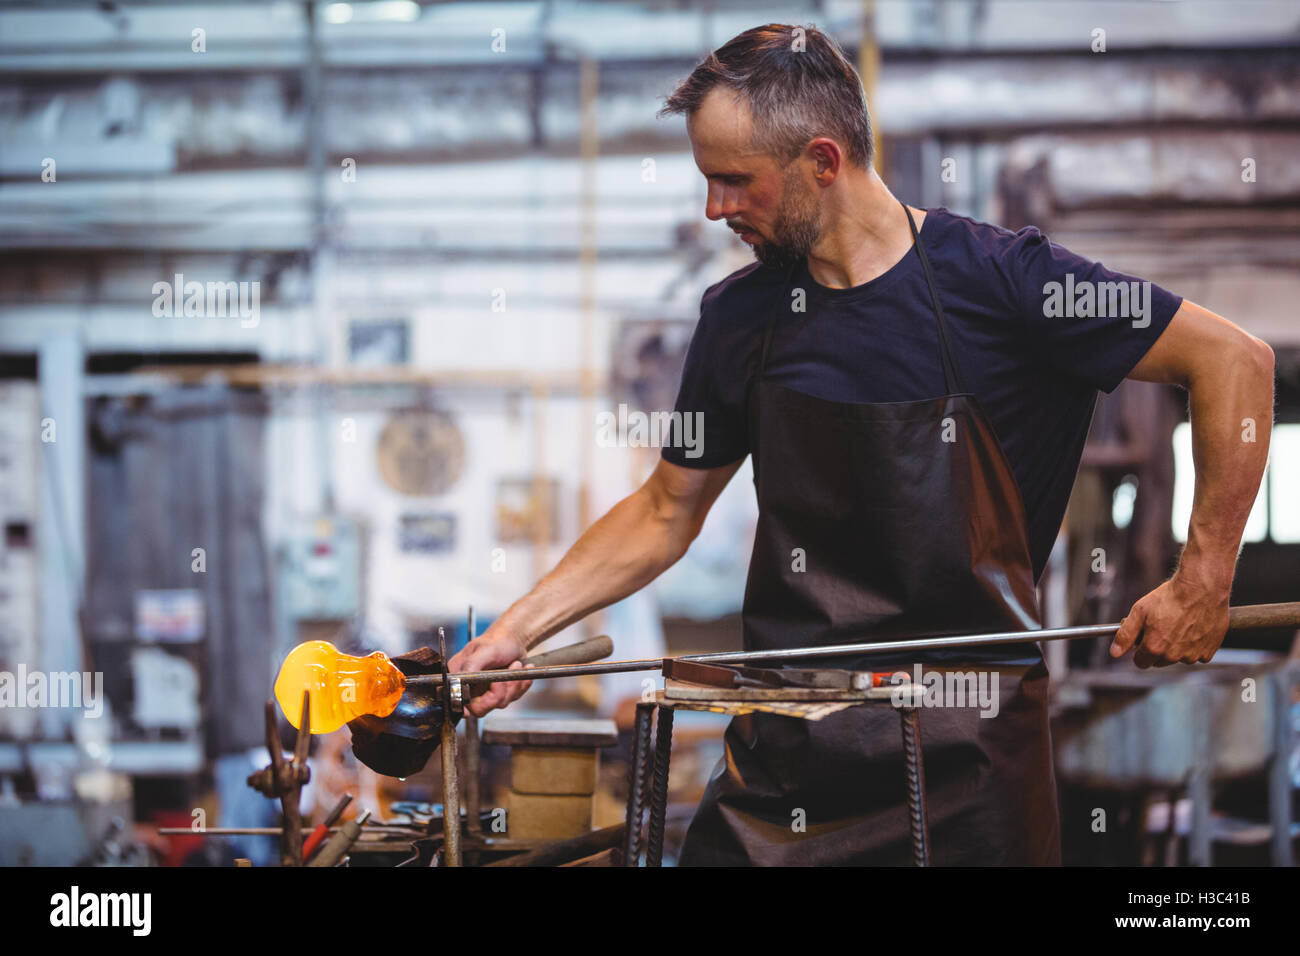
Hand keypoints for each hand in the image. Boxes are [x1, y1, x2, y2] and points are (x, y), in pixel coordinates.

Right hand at [448, 625, 533, 716]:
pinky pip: (511, 698)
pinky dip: (520, 686)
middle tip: (506, 676)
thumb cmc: (497, 641)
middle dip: (499, 692)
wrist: (513, 640)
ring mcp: (484, 691)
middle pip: (481, 708)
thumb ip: (471, 665)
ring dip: (512, 685)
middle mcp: (469, 686)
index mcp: (458, 676)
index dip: (471, 705)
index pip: (459, 701)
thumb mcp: (484, 650)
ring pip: (499, 703)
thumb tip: (461, 683)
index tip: (489, 696)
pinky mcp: (499, 693)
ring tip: (516, 665)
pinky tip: (522, 672)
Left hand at [1109, 572, 1229, 667]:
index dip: (1139, 651)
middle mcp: (1173, 656)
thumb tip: (1114, 653)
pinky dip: (1194, 646)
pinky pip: (1197, 655)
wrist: (1202, 588)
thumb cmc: (1170, 597)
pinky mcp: (1208, 652)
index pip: (1141, 662)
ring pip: (1179, 658)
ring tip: (1179, 625)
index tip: (1142, 641)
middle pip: (1159, 661)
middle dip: (1157, 649)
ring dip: (1177, 648)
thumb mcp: (1139, 611)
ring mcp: (1192, 655)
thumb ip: (1125, 635)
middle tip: (1161, 628)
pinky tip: (1194, 628)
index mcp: (1154, 648)